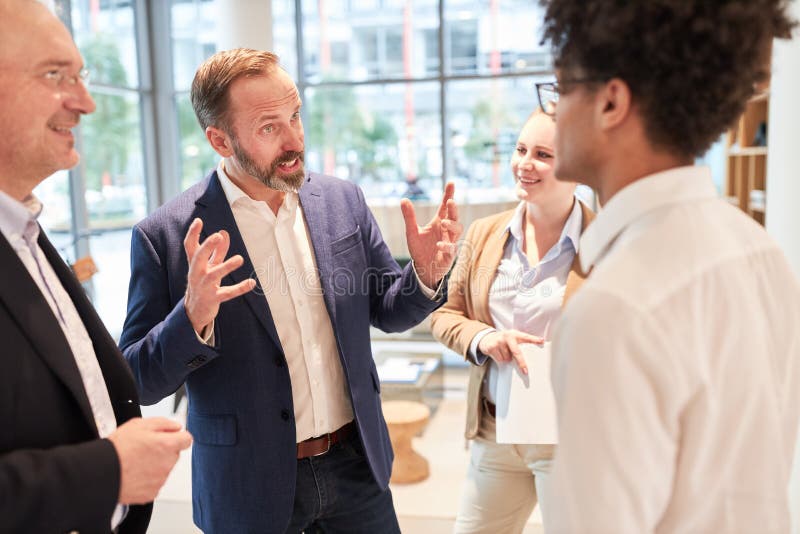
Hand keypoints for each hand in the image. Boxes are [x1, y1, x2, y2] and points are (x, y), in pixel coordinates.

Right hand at [107, 417, 192, 503]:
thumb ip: (163, 423)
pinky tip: (133, 474)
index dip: (178, 437)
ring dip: (155, 465)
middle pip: (174, 455)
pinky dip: (147, 479)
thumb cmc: (117, 448)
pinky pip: (154, 483)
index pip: (187, 440)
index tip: (171, 437)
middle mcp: (167, 464)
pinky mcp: (151, 493)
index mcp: (167, 445)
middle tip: (144, 449)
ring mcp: (160, 480)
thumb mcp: (139, 424)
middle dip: (164, 450)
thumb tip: (176, 427)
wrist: (101, 472)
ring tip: (135, 462)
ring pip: (164, 469)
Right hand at [184, 218, 255, 334]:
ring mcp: (204, 287)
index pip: (190, 246)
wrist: (194, 310)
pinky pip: (228, 293)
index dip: (193, 233)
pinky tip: (251, 282)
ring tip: (240, 259)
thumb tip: (224, 232)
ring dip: (226, 266)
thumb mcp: (209, 266)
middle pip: (198, 257)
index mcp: (194, 263)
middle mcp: (196, 273)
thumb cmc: (203, 282)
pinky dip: (240, 288)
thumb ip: (217, 250)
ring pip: (214, 275)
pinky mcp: (213, 299)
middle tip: (218, 236)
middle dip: (207, 246)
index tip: (199, 220)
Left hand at [400, 182, 462, 288]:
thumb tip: (403, 199)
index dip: (448, 194)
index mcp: (438, 223)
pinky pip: (452, 249)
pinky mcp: (450, 255)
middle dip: (453, 209)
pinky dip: (446, 246)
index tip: (451, 182)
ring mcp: (450, 242)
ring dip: (452, 225)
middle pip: (454, 217)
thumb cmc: (420, 249)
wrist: (423, 269)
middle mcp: (446, 231)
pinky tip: (438, 245)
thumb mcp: (412, 232)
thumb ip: (409, 217)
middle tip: (450, 201)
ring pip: (458, 231)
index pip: (444, 207)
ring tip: (443, 222)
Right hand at [477, 329, 543, 374]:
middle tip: (525, 371)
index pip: (526, 337)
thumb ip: (519, 344)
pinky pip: (500, 359)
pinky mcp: (491, 347)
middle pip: (516, 352)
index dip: (534, 339)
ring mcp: (498, 341)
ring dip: (507, 358)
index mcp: (514, 334)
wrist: (486, 338)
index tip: (541, 341)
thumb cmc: (503, 340)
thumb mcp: (512, 338)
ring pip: (507, 358)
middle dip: (521, 363)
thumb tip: (529, 354)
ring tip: (504, 352)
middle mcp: (507, 336)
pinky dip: (500, 359)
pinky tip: (498, 353)